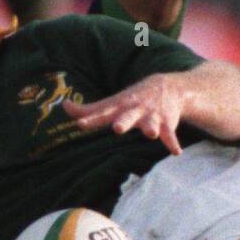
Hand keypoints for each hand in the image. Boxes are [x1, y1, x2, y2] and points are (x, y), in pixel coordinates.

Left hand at [61, 74, 185, 154]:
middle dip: (123, 122)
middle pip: (127, 117)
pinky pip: (170, 134)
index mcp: (119, 107)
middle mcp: (134, 111)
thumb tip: (64, 106)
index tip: (80, 124)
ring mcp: (151, 116)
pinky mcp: (167, 123)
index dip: (90, 118)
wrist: (168, 87)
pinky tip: (175, 152)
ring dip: (151, 128)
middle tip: (118, 128)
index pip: (102, 113)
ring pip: (151, 124)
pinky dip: (172, 142)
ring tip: (151, 134)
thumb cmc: (133, 100)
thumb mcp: (112, 103)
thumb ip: (89, 110)